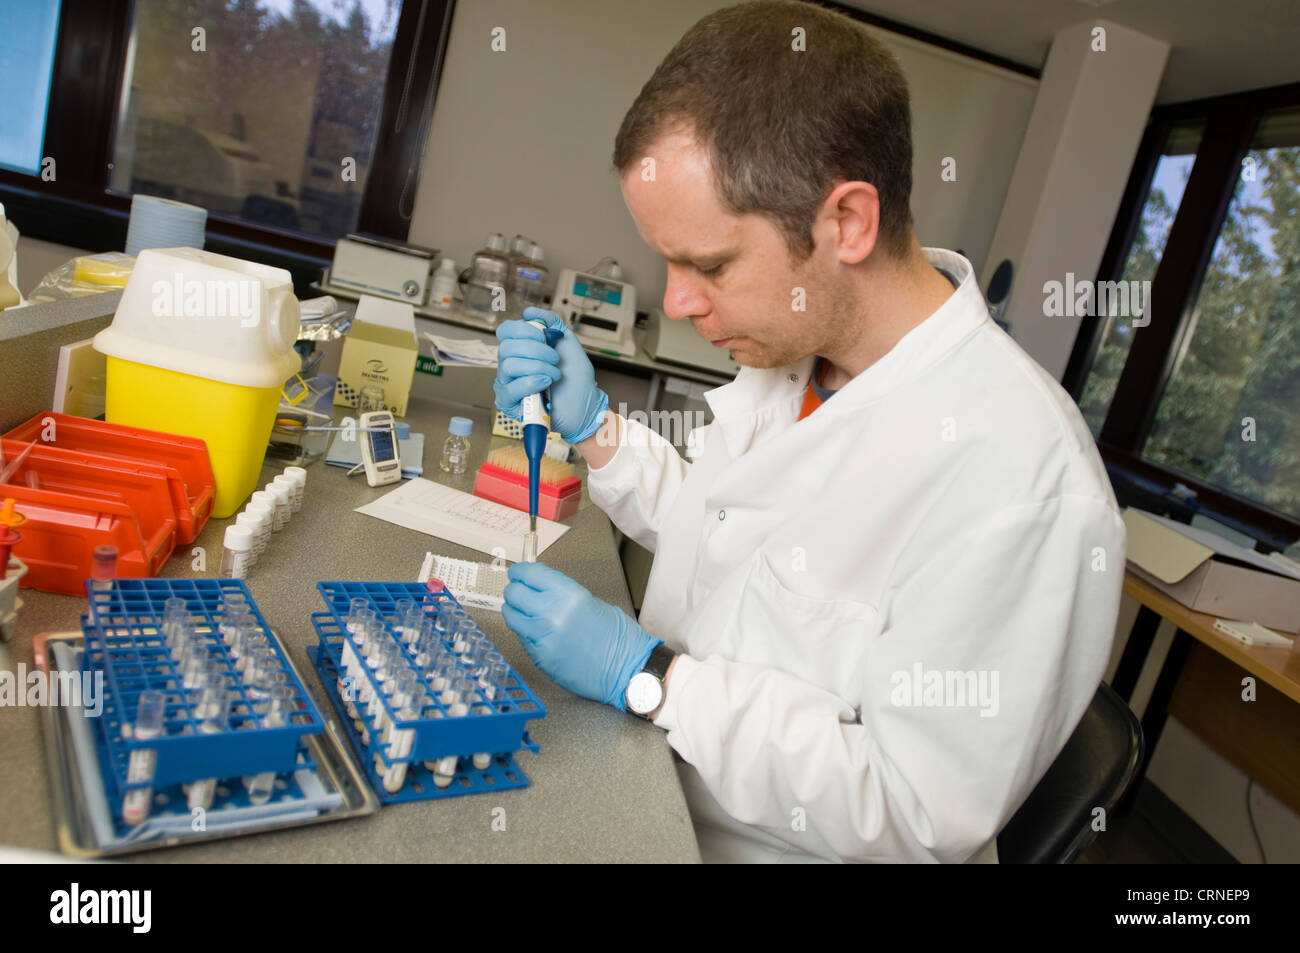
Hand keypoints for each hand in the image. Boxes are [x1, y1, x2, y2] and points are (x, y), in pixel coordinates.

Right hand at [493, 306, 608, 443]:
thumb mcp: (568, 343)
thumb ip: (552, 323)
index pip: (506, 330)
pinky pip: (511, 388)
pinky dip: (532, 383)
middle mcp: (509, 364)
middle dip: (537, 351)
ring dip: (538, 368)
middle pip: (507, 347)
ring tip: (554, 375)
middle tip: (555, 360)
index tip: (545, 338)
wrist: (585, 406)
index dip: (524, 331)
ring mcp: (507, 383)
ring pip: (509, 366)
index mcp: (520, 348)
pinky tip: (546, 385)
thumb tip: (529, 312)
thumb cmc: (576, 379)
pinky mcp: (508, 403)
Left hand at [502, 561, 659, 709]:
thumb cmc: (617, 639)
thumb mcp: (592, 602)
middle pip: (515, 593)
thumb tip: (540, 589)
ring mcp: (543, 636)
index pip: (530, 574)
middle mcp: (553, 612)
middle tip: (519, 592)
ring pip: (511, 616)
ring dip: (515, 612)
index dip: (521, 572)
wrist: (626, 669)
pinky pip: (522, 637)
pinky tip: (537, 633)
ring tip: (525, 613)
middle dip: (515, 591)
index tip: (518, 573)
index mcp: (569, 594)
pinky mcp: (540, 656)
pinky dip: (525, 632)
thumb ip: (562, 594)